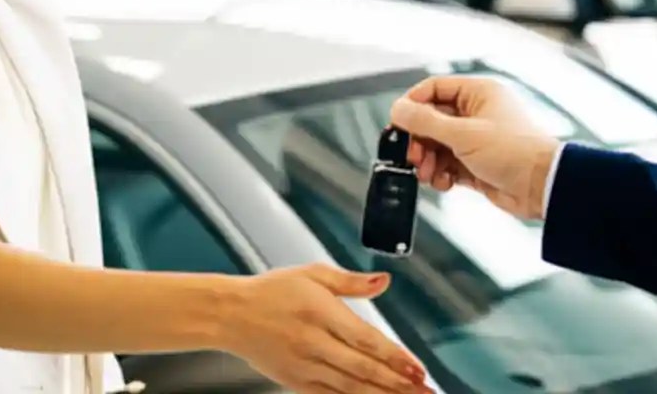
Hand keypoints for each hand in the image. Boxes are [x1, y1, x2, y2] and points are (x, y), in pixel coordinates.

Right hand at [225, 264, 431, 393]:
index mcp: (321, 313)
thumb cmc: (272, 291)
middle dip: (399, 383)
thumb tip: (384, 281)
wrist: (231, 315)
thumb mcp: (312, 274)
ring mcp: (305, 367)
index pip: (367, 340)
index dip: (396, 357)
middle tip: (425, 390)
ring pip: (352, 388)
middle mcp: (314, 343)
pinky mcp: (297, 382)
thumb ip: (351, 282)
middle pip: (364, 369)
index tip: (418, 368)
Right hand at [389, 75, 559, 218]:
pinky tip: (444, 182)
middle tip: (412, 155)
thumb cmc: (516, 153)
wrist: (543, 187)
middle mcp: (476, 113)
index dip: (413, 104)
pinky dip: (440, 174)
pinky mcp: (475, 163)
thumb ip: (426, 122)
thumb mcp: (463, 134)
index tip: (399, 121)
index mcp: (478, 93)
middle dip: (419, 140)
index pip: (434, 88)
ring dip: (427, 160)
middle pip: (431, 120)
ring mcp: (476, 139)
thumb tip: (398, 110)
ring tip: (428, 173)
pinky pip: (446, 164)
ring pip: (437, 145)